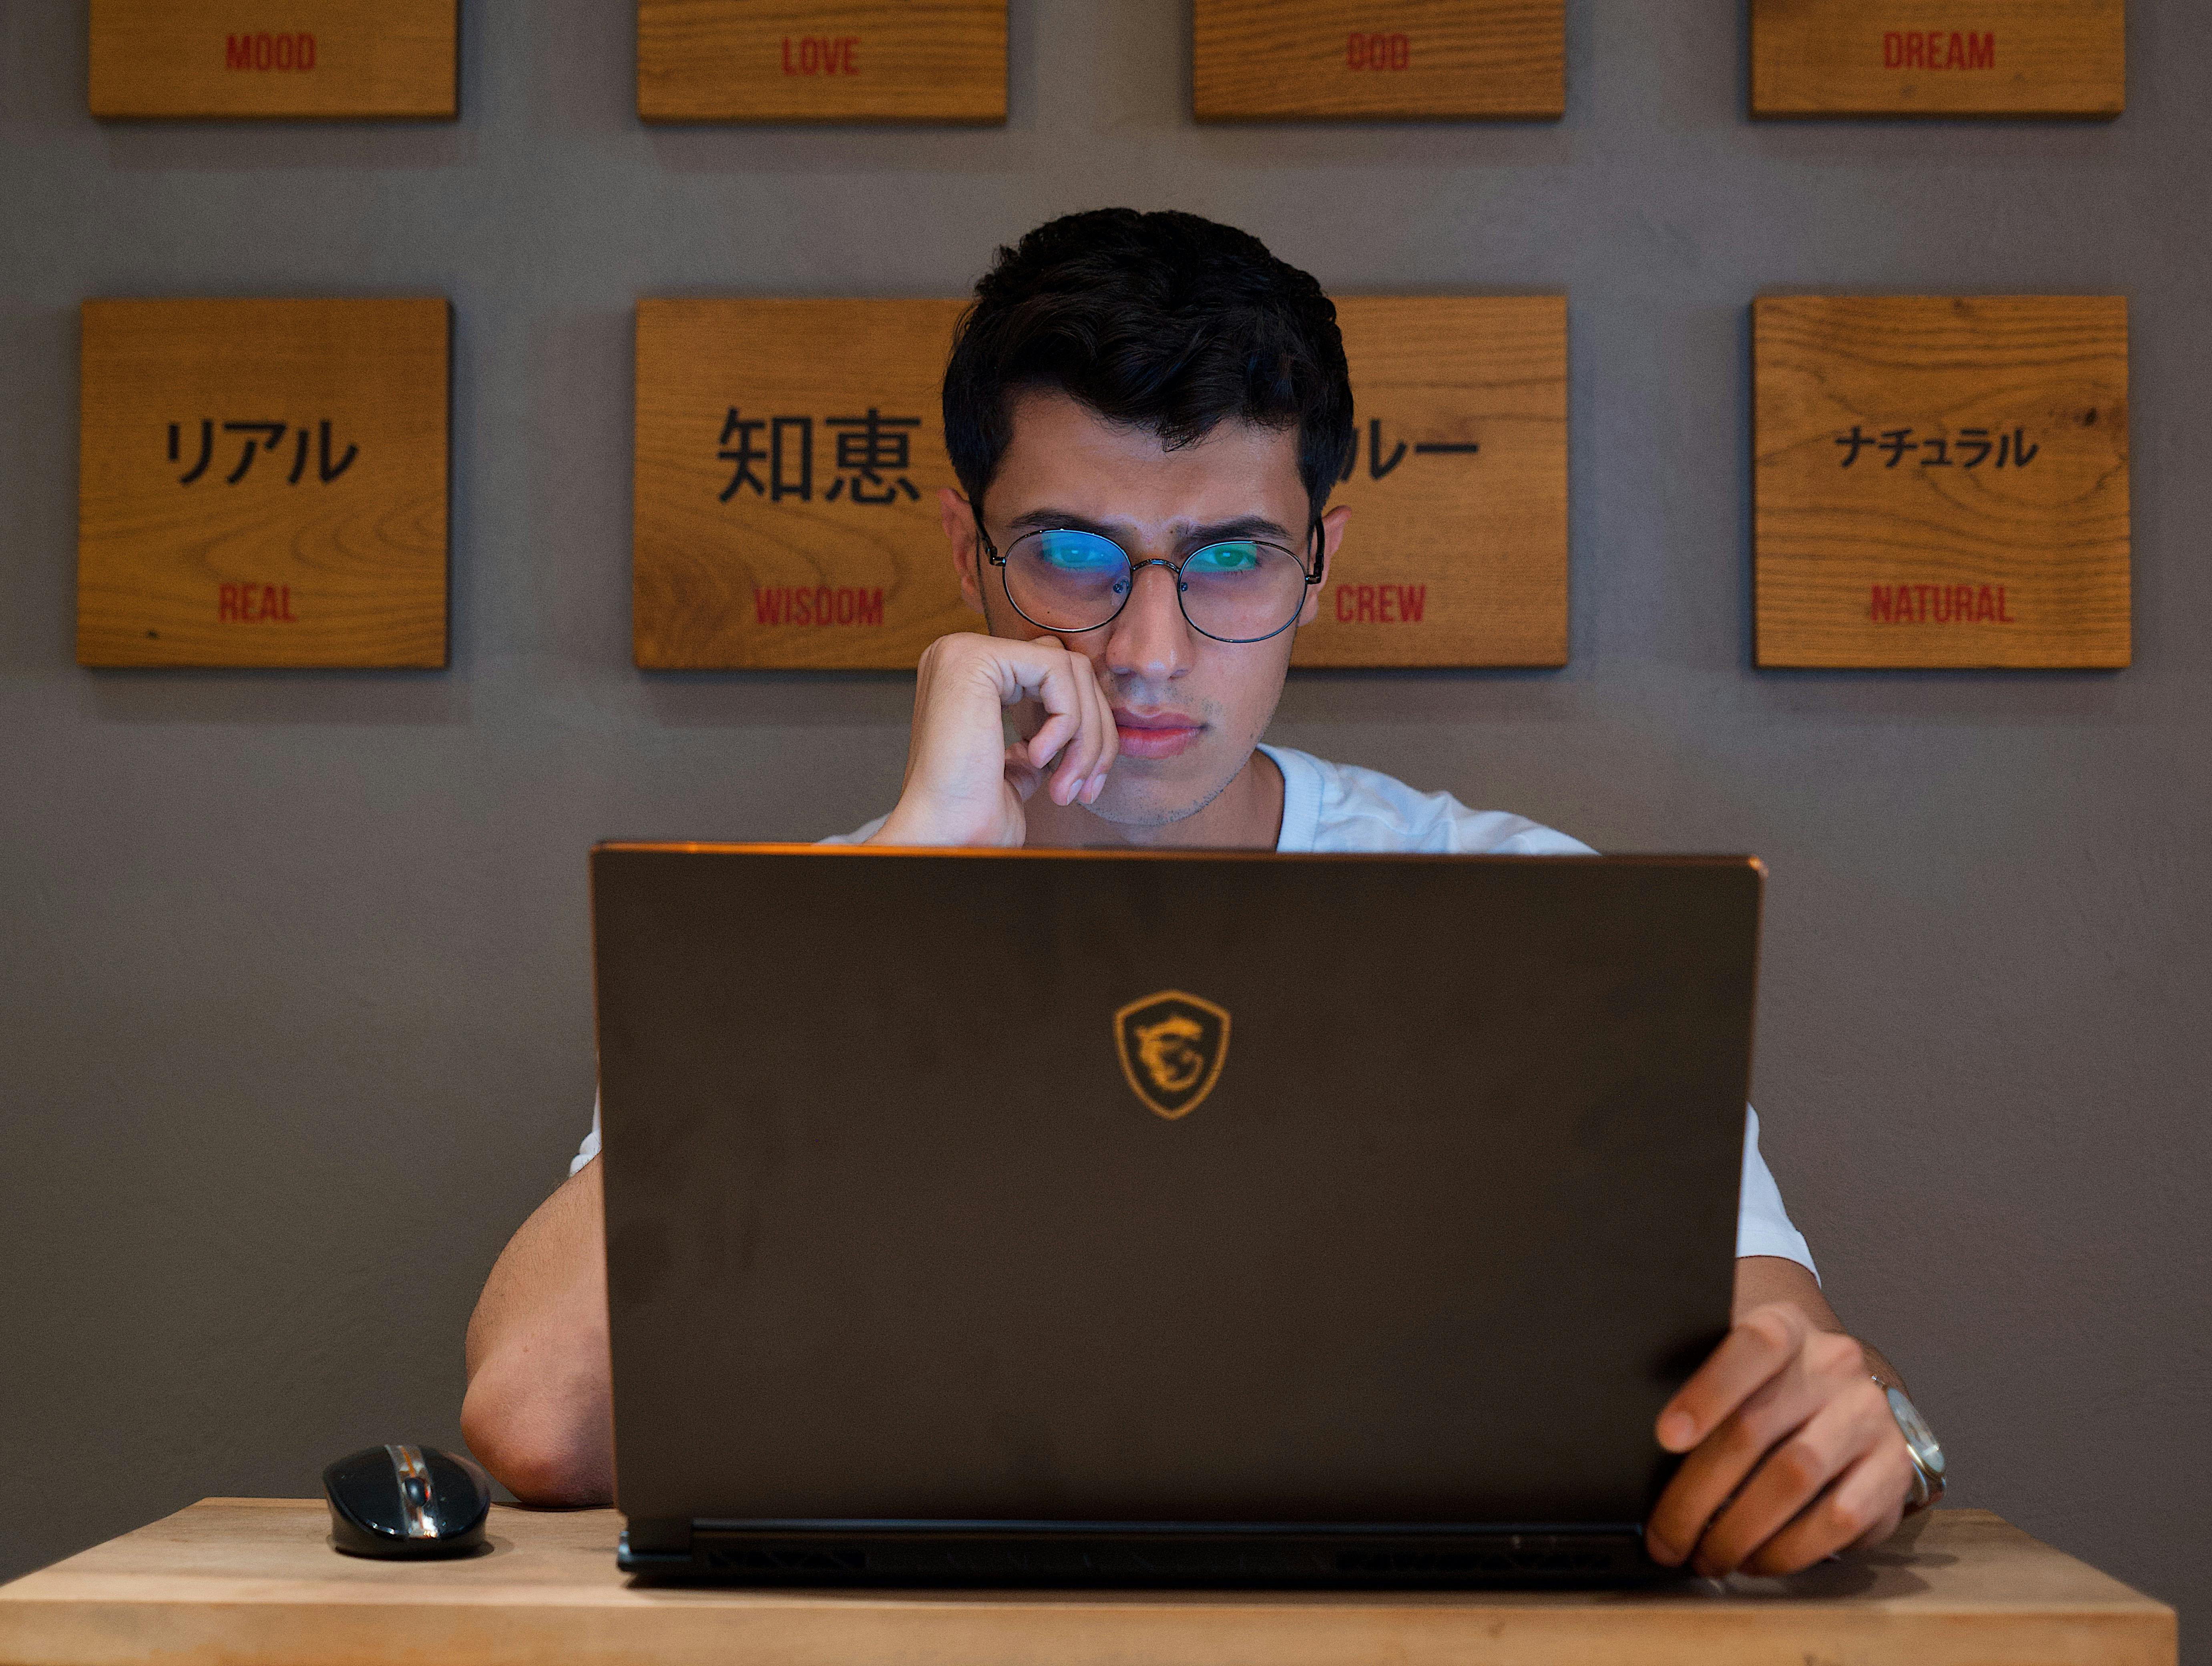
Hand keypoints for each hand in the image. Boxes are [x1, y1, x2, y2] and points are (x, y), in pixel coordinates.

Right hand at [870, 631, 1117, 847]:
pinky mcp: (976, 659)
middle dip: (1093, 733)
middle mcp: (960, 656)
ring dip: (1086, 734)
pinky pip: (1057, 670)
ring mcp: (964, 652)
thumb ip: (1036, 742)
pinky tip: (1039, 758)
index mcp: (966, 679)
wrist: (946, 837)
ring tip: (1065, 783)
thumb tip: (1063, 732)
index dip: (1085, 730)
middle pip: (1067, 670)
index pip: (1054, 677)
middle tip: (1085, 787)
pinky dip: (1067, 720)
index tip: (1084, 784)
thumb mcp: (1014, 771)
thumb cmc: (973, 817)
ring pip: (1070, 669)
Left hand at [1645, 1303, 1915, 1576]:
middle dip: (1698, 1495)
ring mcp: (1868, 1415)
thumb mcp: (1734, 1372)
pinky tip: (1757, 1561)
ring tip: (1706, 1557)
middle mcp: (1832, 1364)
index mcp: (1786, 1327)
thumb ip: (1694, 1390)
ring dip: (1740, 1530)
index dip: (1707, 1390)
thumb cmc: (1766, 1391)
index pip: (1751, 1344)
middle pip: (1755, 1429)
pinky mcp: (1894, 1467)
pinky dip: (1790, 1549)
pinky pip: (1840, 1518)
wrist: (1844, 1402)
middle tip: (1665, 1537)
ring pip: (1795, 1477)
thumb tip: (1625, 1439)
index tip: (1665, 1437)